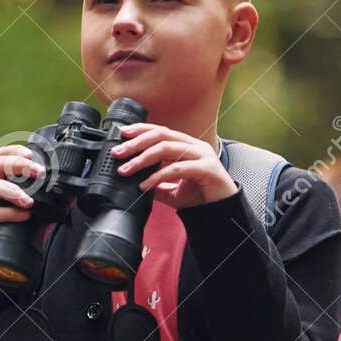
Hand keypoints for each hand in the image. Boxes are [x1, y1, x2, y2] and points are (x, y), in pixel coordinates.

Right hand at [0, 145, 45, 251]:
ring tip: (29, 201)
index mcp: (2, 182)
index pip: (2, 157)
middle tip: (39, 172)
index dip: (14, 151)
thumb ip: (50, 203)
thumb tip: (73, 196)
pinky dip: (10, 213)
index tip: (31, 154)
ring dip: (13, 190)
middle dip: (18, 164)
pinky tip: (24, 215)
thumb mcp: (35, 213)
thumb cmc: (15, 229)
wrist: (0, 258)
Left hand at [111, 123, 238, 208]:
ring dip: (142, 159)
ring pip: (166, 149)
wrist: (223, 211)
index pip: (161, 130)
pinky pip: (177, 169)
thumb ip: (156, 183)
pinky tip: (145, 185)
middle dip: (136, 143)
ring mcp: (203, 155)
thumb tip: (135, 181)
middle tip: (117, 153)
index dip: (141, 129)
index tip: (122, 134)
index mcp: (188, 146)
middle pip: (161, 135)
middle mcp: (195, 146)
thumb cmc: (201, 197)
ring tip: (126, 170)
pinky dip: (157, 176)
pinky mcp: (207, 168)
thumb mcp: (172, 190)